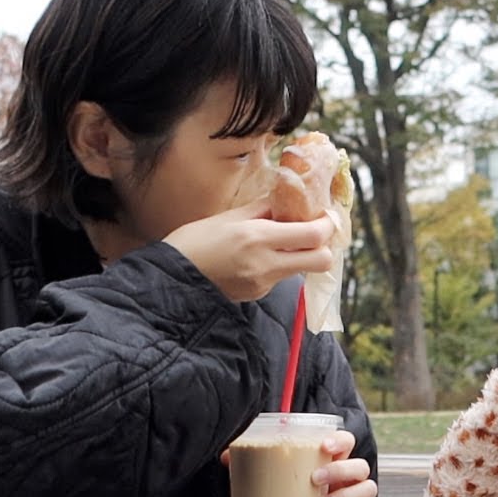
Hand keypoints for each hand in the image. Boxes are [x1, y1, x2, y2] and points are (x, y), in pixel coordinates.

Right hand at [163, 199, 335, 301]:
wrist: (169, 279)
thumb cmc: (193, 242)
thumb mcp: (228, 217)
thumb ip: (263, 210)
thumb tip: (289, 201)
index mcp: (258, 237)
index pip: (314, 235)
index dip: (328, 224)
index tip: (325, 215)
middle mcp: (266, 264)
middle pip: (321, 261)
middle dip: (324, 246)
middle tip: (313, 231)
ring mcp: (263, 284)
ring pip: (300, 269)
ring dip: (298, 254)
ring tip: (276, 241)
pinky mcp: (257, 295)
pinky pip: (279, 277)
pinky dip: (277, 265)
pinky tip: (255, 257)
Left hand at [218, 430, 375, 496]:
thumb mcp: (267, 481)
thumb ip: (251, 464)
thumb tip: (227, 455)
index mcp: (329, 462)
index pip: (346, 442)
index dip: (341, 440)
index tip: (324, 445)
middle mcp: (345, 481)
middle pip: (360, 467)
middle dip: (342, 470)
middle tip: (316, 478)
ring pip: (366, 491)